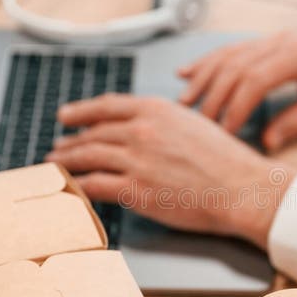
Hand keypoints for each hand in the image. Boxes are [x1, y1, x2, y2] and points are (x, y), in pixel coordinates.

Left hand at [46, 95, 295, 249]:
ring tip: (56, 166)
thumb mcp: (194, 124)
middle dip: (71, 141)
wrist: (241, 188)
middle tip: (58, 146)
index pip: (107, 106)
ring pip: (87, 157)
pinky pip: (94, 185)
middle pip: (93, 133)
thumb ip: (165, 123)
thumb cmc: (227, 161)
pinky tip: (71, 189)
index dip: (82, 111)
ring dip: (67, 161)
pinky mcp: (135, 189)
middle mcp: (141, 130)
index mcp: (156, 110)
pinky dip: (77, 186)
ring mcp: (136, 159)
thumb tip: (147, 128)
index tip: (67, 115)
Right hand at [178, 4, 296, 149]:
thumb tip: (267, 141)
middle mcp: (279, 42)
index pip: (255, 80)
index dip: (236, 106)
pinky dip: (206, 62)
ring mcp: (269, 39)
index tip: (224, 131)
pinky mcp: (265, 41)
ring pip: (226, 56)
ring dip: (201, 78)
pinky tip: (187, 73)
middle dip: (212, 97)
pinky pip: (229, 49)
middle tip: (196, 125)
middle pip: (234, 67)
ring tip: (181, 102)